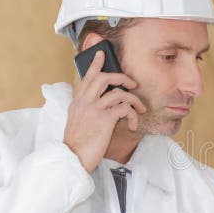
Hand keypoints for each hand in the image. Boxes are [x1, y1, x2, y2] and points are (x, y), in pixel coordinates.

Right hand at [64, 50, 146, 172]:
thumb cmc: (79, 144)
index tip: (102, 53)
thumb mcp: (78, 122)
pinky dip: (132, 115)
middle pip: (103, 78)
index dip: (95, 64)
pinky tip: (132, 124)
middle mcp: (83, 102)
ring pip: (119, 93)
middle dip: (122, 77)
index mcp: (77, 103)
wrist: (73, 159)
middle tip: (132, 83)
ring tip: (140, 108)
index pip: (86, 78)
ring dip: (134, 100)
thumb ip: (86, 109)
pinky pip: (124, 109)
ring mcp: (93, 109)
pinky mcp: (104, 119)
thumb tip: (105, 103)